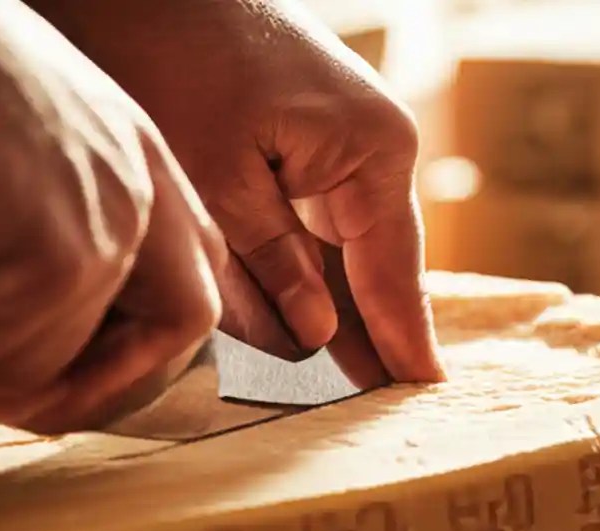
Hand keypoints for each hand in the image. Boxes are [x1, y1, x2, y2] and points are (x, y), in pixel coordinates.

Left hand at [33, 0, 445, 386]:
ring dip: (333, 306)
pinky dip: (302, 269)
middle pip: (375, 263)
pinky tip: (301, 318)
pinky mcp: (303, 137)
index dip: (402, 339)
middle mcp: (372, 146)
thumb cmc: (175, 53)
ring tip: (348, 382)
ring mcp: (340, 140)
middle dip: (369, 333)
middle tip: (381, 409)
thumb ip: (272, 266)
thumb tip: (313, 339)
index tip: (424, 394)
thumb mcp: (220, 179)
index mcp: (374, 151)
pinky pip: (313, 221)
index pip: (394, 271)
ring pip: (342, 247)